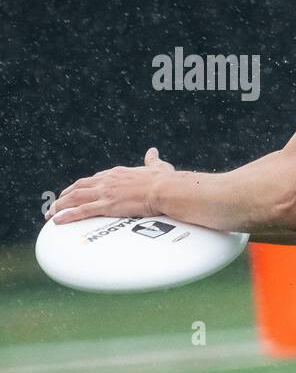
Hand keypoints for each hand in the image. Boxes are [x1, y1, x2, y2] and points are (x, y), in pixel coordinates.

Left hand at [45, 147, 175, 224]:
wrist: (166, 189)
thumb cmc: (165, 180)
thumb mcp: (157, 167)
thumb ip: (152, 160)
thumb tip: (152, 151)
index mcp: (116, 173)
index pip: (92, 179)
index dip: (80, 187)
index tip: (73, 193)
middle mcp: (107, 181)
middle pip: (78, 187)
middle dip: (65, 197)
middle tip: (57, 205)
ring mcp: (105, 193)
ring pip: (75, 198)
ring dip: (61, 206)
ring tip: (51, 214)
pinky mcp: (107, 205)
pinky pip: (82, 211)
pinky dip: (68, 215)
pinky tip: (58, 220)